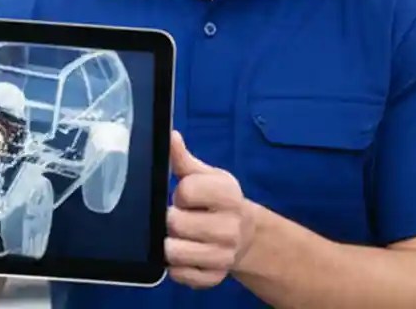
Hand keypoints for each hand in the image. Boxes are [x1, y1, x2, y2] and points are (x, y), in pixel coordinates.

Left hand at [166, 130, 255, 289]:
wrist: (246, 235)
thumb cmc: (219, 201)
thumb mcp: (207, 176)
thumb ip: (184, 159)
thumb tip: (170, 137)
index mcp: (229, 195)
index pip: (187, 190)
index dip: (180, 193)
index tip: (185, 196)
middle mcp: (230, 228)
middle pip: (176, 223)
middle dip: (170, 219)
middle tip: (178, 216)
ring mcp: (223, 256)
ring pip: (174, 253)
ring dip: (169, 243)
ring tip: (177, 235)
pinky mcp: (213, 277)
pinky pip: (180, 274)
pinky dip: (175, 266)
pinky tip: (184, 253)